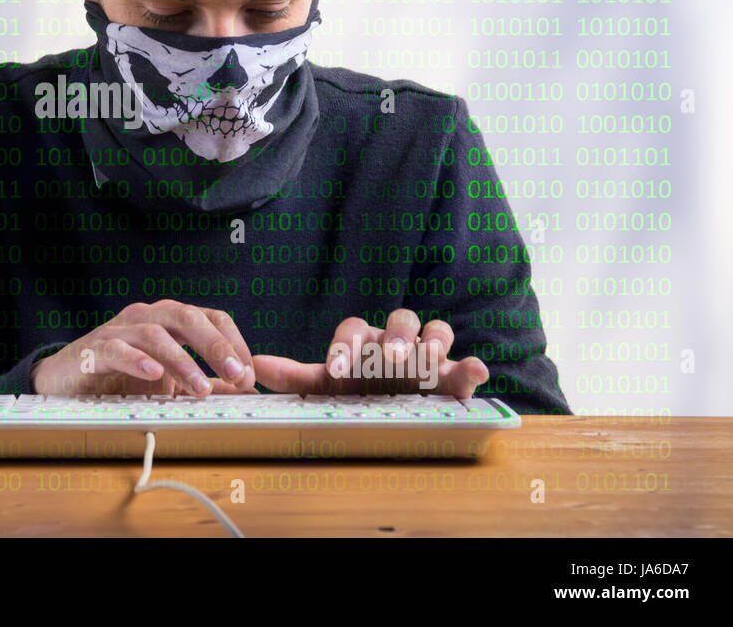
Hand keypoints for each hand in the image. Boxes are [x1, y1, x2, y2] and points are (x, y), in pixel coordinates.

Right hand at [31, 299, 258, 396]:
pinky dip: (137, 360)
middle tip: (237, 375)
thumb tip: (246, 390)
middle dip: (216, 346)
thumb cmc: (120, 378)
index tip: (249, 374)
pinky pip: (117, 349)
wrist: (66, 382)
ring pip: (155, 333)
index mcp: (169, 320)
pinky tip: (154, 375)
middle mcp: (147, 317)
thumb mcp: (170, 382)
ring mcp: (119, 330)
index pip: (211, 317)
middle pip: (188, 317)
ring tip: (200, 388)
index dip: (234, 342)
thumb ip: (205, 383)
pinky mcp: (93, 349)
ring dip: (182, 361)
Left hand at [252, 308, 489, 398]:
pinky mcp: (454, 375)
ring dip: (434, 341)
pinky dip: (473, 365)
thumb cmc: (358, 393)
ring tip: (430, 358)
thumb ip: (295, 378)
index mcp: (364, 341)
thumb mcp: (328, 388)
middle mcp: (397, 341)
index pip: (353, 329)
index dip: (343, 346)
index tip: (336, 368)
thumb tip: (254, 368)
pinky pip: (467, 364)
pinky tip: (478, 370)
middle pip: (399, 319)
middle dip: (395, 335)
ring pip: (436, 330)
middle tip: (389, 358)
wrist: (392, 412)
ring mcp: (428, 355)